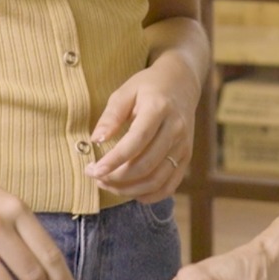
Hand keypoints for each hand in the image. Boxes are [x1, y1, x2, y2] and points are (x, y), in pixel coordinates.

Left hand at [87, 53, 199, 201]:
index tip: (93, 170)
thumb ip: (111, 116)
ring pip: (156, 180)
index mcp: (159, 109)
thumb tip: (96, 141)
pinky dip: (149, 195)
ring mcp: (183, 145)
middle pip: (146, 165)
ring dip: (129, 189)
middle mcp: (175, 129)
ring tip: (107, 184)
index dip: (114, 160)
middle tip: (95, 176)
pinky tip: (130, 191)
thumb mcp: (126, 92)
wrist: (181, 84)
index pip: (136, 141)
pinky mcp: (186, 157)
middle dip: (116, 177)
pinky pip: (169, 186)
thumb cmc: (148, 87)